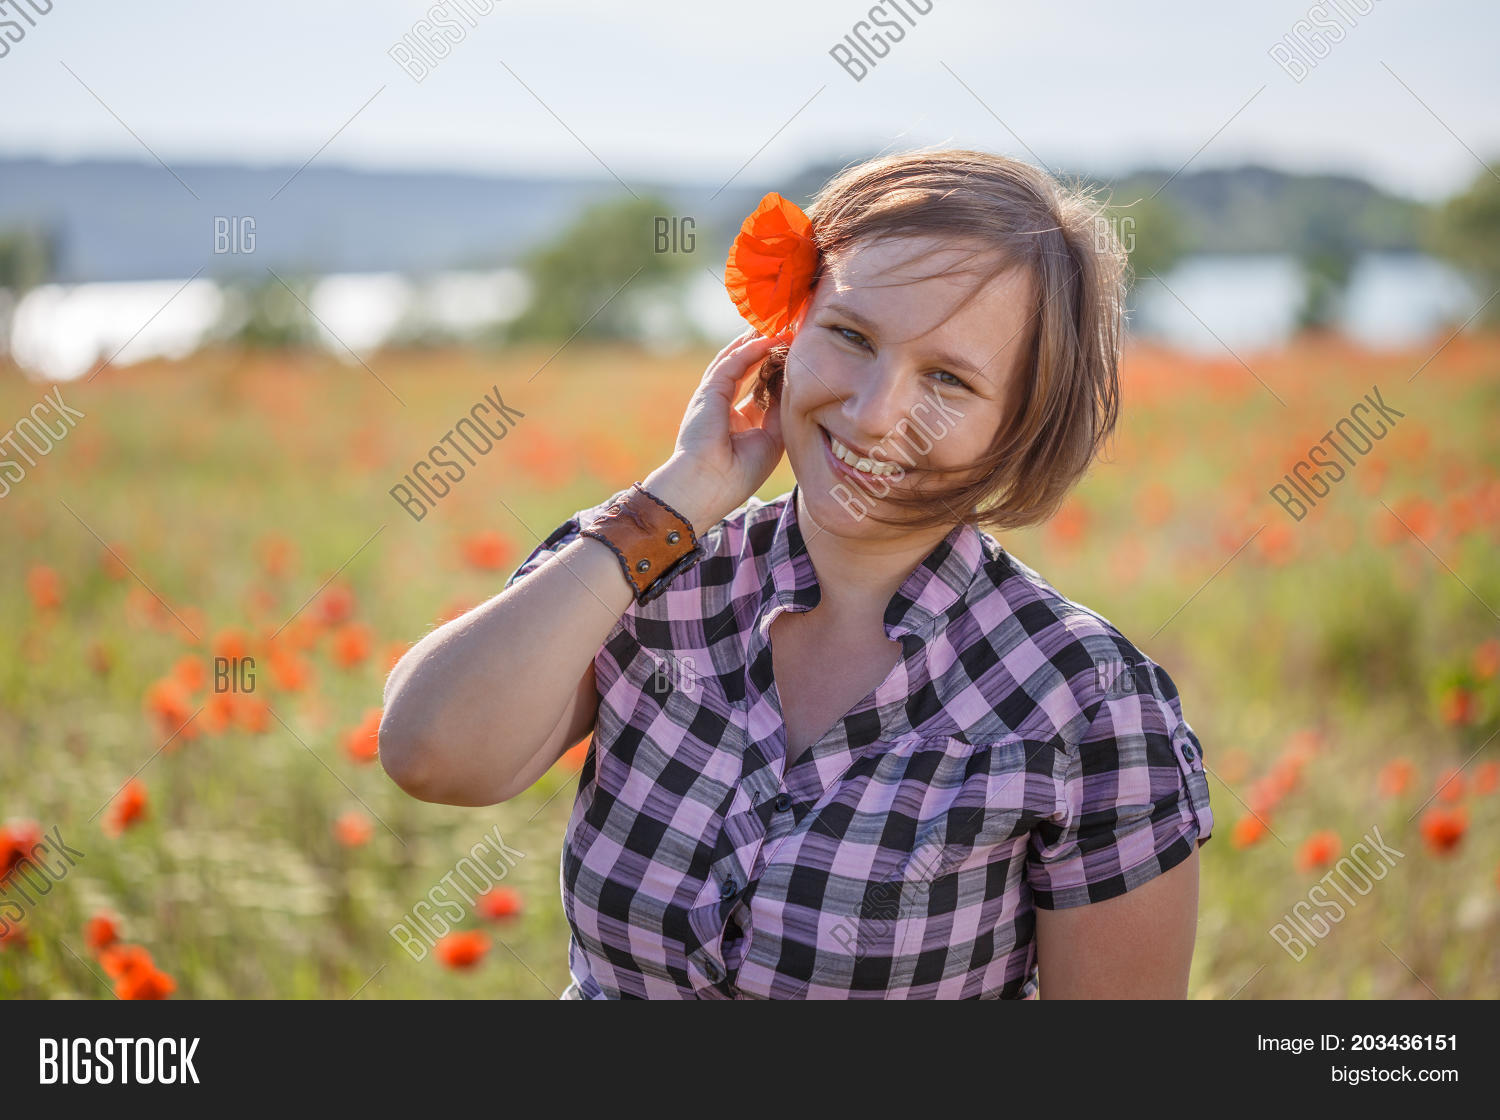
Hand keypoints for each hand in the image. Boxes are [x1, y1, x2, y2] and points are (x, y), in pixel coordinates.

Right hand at [644, 330, 785, 528]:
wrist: (707, 486)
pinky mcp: (709, 391)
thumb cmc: (738, 474)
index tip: (798, 353)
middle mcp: (723, 404)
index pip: (760, 385)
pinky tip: (771, 337)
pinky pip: (733, 362)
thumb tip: (794, 387)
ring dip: (760, 340)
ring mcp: (713, 395)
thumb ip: (780, 412)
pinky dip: (752, 348)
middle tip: (791, 328)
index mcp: (737, 420)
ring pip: (738, 358)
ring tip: (782, 323)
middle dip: (769, 347)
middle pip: (748, 367)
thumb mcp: (770, 441)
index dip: (778, 368)